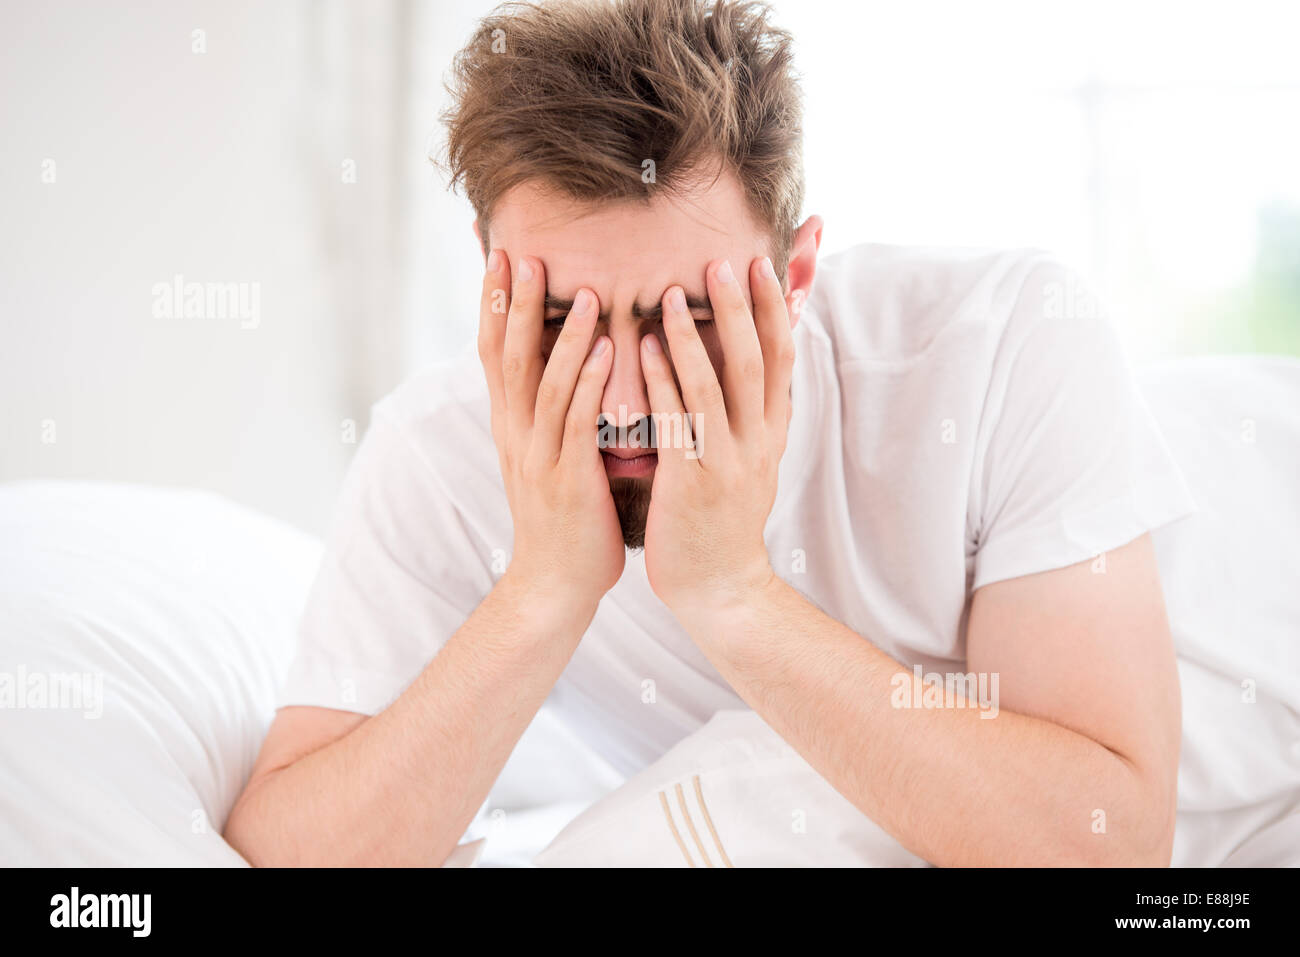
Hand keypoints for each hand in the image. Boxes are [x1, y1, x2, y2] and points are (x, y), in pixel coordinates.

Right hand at [478, 250, 624, 610]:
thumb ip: (553, 412)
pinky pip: (577, 423)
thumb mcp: (547, 457)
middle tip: (523, 254)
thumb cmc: (562, 518)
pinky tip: (607, 350)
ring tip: (584, 291)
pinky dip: (591, 383)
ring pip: (545, 384)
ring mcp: (538, 457)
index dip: (494, 304)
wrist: (553, 586)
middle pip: (506, 356)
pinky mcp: (567, 481)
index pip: (493, 352)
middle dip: (515, 305)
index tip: (500, 255)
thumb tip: (565, 366)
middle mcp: (516, 434)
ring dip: (563, 335)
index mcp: (511, 425)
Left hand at [639, 255, 794, 620]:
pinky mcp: (692, 484)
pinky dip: (663, 382)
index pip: (783, 358)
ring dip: (695, 336)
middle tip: (724, 261)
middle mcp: (758, 443)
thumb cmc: (723, 521)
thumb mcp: (750, 463)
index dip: (774, 310)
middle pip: (757, 362)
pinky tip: (645, 349)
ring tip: (672, 292)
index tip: (761, 265)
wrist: (721, 590)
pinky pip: (677, 423)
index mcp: (772, 433)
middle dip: (742, 309)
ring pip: (715, 387)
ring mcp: (727, 464)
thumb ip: (750, 415)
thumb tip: (750, 367)